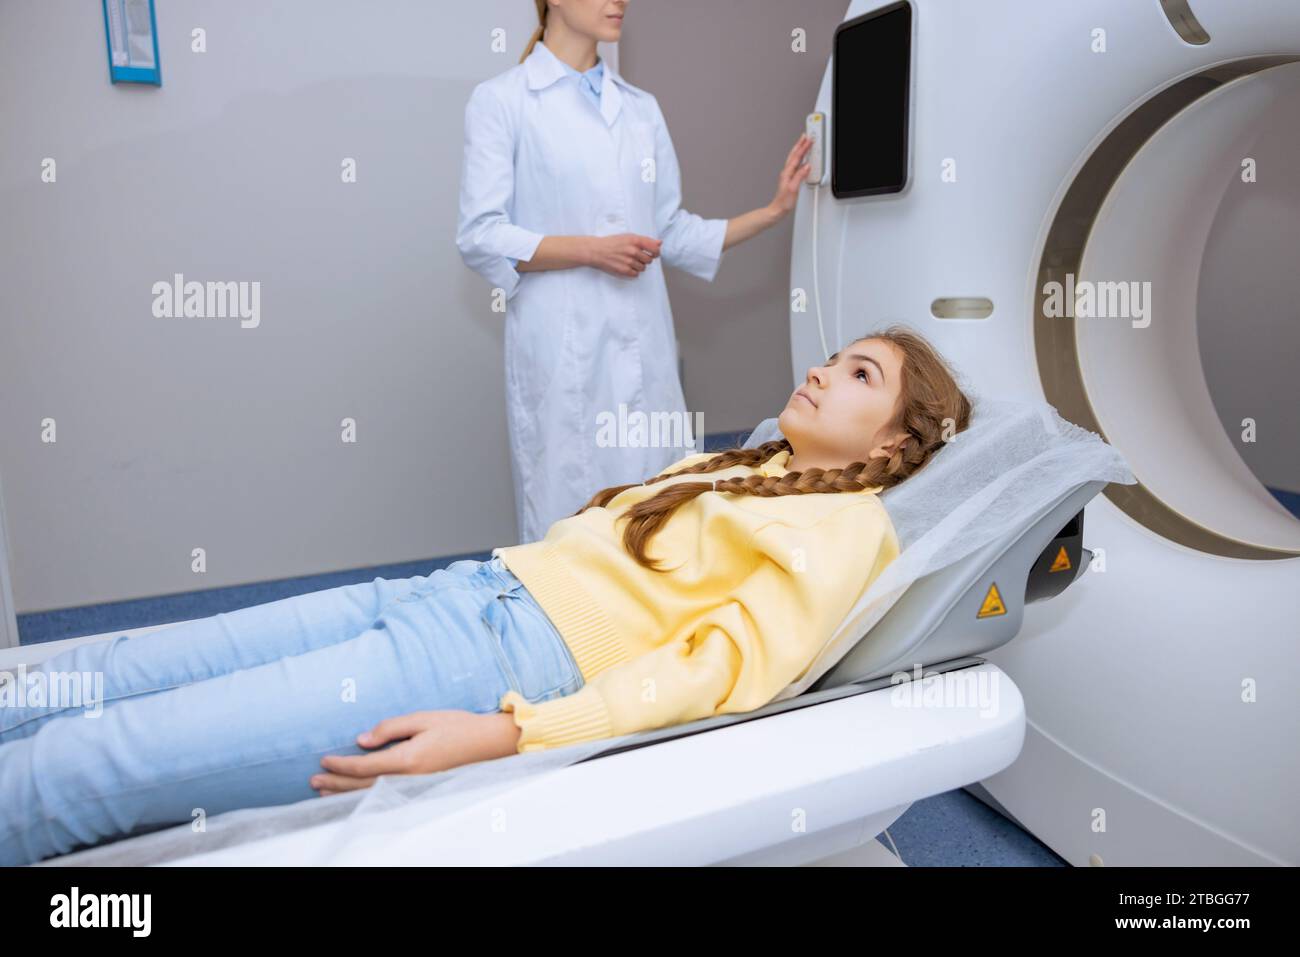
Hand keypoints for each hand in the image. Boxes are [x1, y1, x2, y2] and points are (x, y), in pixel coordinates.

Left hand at [309, 710, 512, 795]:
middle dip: (336, 785)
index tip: (323, 761)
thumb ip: (390, 728)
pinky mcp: (419, 788)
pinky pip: (384, 796)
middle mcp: (408, 779)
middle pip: (363, 787)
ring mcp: (414, 787)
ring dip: (346, 795)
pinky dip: (364, 797)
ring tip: (325, 793)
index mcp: (407, 759)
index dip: (341, 766)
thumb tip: (361, 740)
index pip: (364, 767)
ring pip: (372, 796)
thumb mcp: (422, 718)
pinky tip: (354, 796)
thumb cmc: (456, 726)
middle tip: (313, 782)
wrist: (487, 744)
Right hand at [586, 233, 661, 277]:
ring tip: (629, 261)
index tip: (653, 253)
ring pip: (643, 268)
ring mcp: (629, 261)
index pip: (655, 249)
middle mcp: (633, 251)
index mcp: (635, 240)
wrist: (596, 250)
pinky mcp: (624, 270)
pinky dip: (633, 272)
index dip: (656, 252)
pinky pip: (636, 274)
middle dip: (645, 259)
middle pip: (649, 260)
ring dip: (638, 266)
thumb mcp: (628, 236)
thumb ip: (645, 240)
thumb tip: (660, 243)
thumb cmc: (612, 243)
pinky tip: (626, 266)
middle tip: (636, 257)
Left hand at [768, 133, 811, 218]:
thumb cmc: (783, 202)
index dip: (803, 147)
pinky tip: (803, 160)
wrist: (777, 209)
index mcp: (787, 173)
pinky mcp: (789, 179)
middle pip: (794, 154)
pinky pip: (795, 165)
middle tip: (805, 136)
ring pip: (794, 158)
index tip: (809, 139)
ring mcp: (787, 175)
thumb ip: (799, 176)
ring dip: (799, 150)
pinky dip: (799, 159)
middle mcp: (786, 172)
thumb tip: (806, 166)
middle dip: (800, 144)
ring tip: (803, 143)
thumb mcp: (793, 188)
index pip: (797, 157)